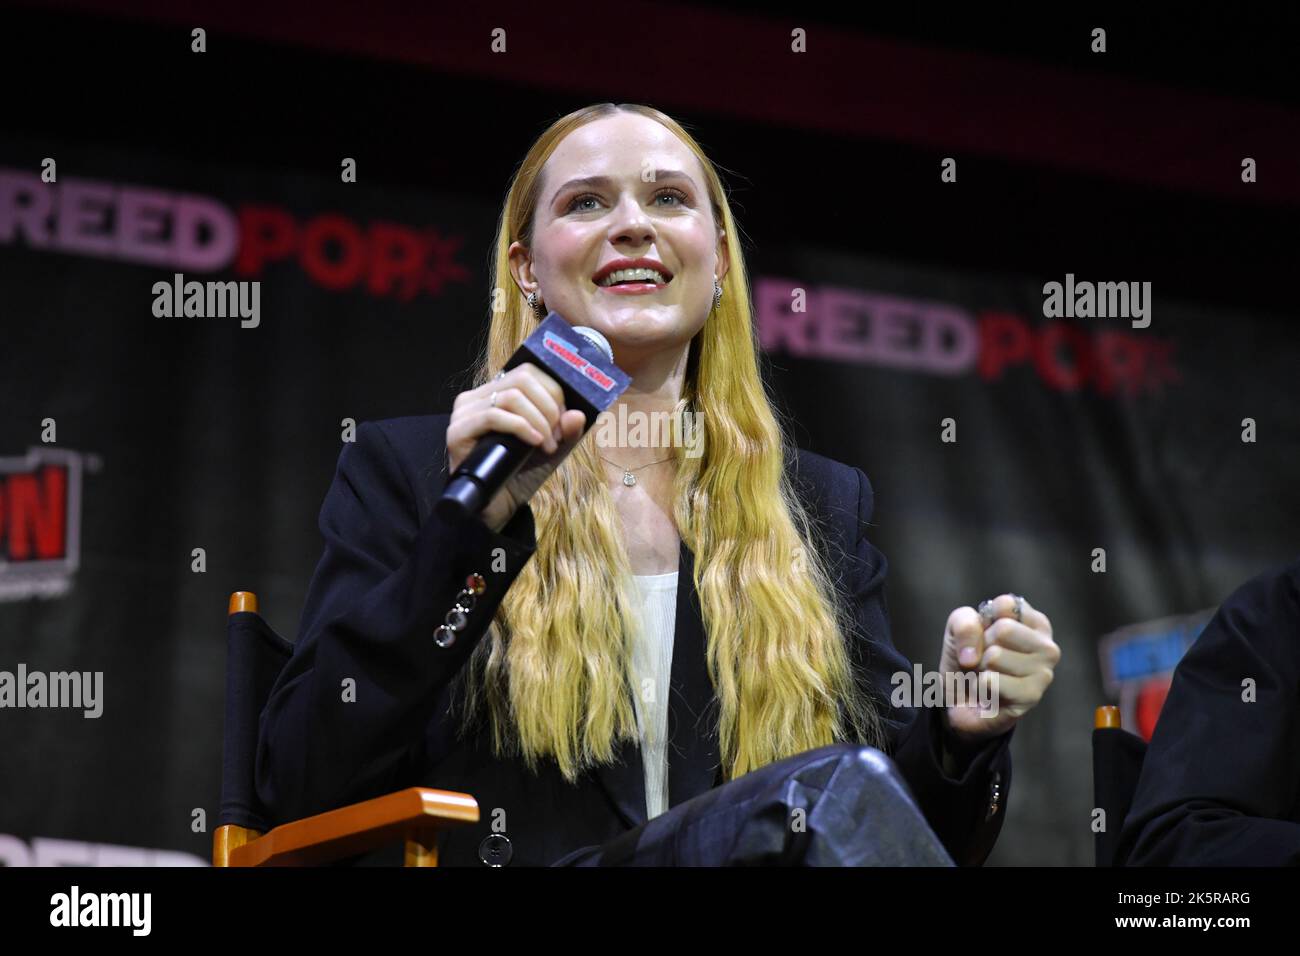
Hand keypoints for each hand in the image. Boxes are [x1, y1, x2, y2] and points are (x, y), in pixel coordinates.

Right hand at [446, 363, 587, 531]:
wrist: (497, 508)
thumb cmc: (520, 474)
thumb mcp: (552, 449)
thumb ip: (567, 432)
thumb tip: (578, 414)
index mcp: (496, 393)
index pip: (528, 372)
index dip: (553, 392)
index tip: (564, 421)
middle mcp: (477, 398)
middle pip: (522, 380)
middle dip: (549, 407)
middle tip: (557, 436)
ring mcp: (464, 413)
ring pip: (511, 396)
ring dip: (539, 420)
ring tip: (547, 445)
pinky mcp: (457, 432)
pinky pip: (492, 416)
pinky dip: (521, 427)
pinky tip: (534, 442)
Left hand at [937, 593, 1060, 742]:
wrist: (959, 699)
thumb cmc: (967, 657)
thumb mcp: (958, 628)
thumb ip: (965, 624)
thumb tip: (972, 656)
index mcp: (1035, 623)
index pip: (1006, 605)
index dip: (984, 621)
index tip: (986, 634)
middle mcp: (1047, 647)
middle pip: (1003, 629)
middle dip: (982, 645)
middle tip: (985, 659)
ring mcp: (1043, 674)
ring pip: (995, 656)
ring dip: (980, 668)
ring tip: (987, 676)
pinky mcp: (1031, 697)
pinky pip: (991, 682)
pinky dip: (980, 686)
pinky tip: (989, 693)